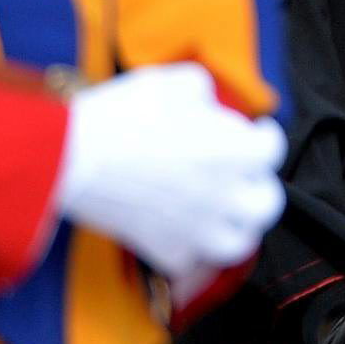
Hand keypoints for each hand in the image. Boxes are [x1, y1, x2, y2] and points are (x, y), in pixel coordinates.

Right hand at [53, 62, 285, 283]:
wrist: (72, 156)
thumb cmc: (124, 113)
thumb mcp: (174, 82)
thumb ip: (204, 91)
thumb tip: (209, 104)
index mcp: (234, 152)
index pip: (272, 151)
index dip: (268, 136)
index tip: (259, 130)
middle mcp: (224, 196)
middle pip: (267, 205)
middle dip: (261, 187)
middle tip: (246, 176)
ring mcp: (196, 229)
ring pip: (239, 244)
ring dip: (239, 228)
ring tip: (226, 214)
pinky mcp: (164, 250)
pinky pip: (191, 261)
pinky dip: (192, 249)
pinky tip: (184, 231)